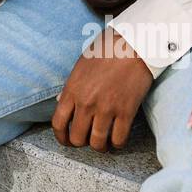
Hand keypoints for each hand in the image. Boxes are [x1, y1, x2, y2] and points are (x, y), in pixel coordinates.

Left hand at [52, 27, 151, 151]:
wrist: (133, 44)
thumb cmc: (106, 51)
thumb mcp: (80, 67)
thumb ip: (70, 88)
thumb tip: (61, 103)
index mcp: (72, 90)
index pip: (58, 123)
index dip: (61, 138)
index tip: (67, 141)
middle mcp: (86, 102)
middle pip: (77, 138)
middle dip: (81, 143)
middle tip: (88, 139)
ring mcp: (106, 108)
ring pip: (98, 143)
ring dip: (100, 146)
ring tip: (104, 142)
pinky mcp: (126, 111)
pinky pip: (119, 139)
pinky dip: (118, 144)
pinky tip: (118, 138)